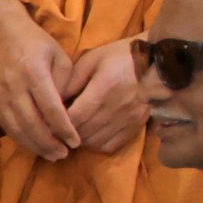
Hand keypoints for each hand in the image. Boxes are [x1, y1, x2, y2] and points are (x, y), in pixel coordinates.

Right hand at [0, 0, 82, 161]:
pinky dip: (22, 139)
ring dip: (35, 146)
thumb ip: (66, 84)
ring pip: (17, 129)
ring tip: (53, 155)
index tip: (76, 142)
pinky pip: (7, 126)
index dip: (64, 129)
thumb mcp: (60, 57)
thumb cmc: (38, 44)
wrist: (2, 33)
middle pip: (32, 123)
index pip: (51, 109)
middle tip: (65, 154)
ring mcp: (0, 94)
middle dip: (50, 143)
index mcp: (34, 72)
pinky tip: (35, 146)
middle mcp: (14, 85)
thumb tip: (68, 114)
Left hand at [60, 40, 146, 156]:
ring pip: (95, 142)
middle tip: (54, 129)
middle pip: (83, 132)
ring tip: (71, 131)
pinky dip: (96, 144)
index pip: (75, 116)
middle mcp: (118, 106)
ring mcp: (129, 119)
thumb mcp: (91, 60)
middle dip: (65, 132)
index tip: (45, 122)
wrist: (156, 62)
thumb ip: (71, 81)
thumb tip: (51, 102)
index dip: (57, 123)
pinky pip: (111, 146)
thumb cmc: (119, 57)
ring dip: (79, 140)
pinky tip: (90, 134)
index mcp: (105, 87)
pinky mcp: (137, 126)